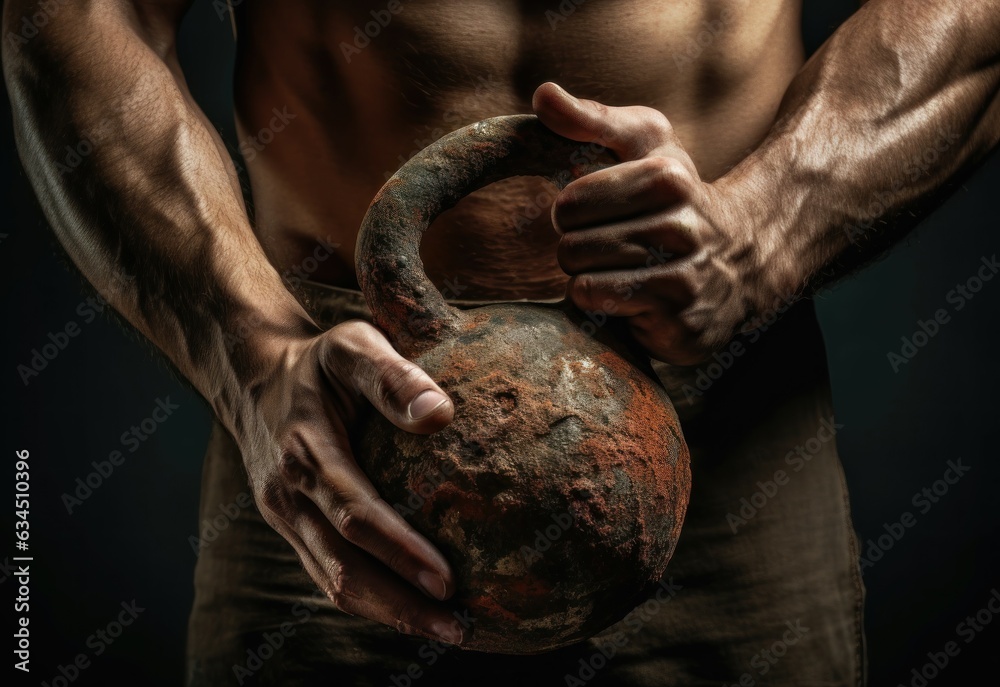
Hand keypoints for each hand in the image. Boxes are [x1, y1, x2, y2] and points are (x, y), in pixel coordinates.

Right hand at [229, 319, 467, 644]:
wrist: (252, 375)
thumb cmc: (318, 360)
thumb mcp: (352, 346)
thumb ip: (393, 376)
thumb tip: (440, 414)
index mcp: (307, 452)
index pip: (355, 515)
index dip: (400, 552)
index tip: (447, 581)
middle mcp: (289, 494)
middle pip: (343, 568)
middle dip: (400, 606)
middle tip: (459, 629)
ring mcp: (285, 517)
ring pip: (332, 582)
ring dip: (388, 613)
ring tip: (446, 630)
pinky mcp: (291, 526)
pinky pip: (327, 573)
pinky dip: (369, 599)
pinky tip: (410, 607)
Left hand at [533, 82, 777, 365]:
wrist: (743, 261)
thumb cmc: (676, 199)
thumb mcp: (642, 146)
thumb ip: (590, 119)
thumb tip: (543, 94)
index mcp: (669, 180)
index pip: (571, 203)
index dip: (572, 212)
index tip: (597, 214)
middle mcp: (683, 230)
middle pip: (573, 247)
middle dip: (579, 250)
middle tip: (610, 248)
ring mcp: (686, 282)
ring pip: (584, 282)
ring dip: (589, 280)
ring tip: (621, 272)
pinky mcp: (681, 326)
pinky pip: (603, 312)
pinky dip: (605, 308)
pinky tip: (633, 300)